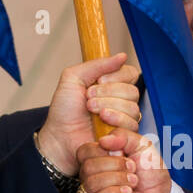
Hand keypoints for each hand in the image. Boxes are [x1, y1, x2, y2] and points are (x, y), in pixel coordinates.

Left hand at [37, 52, 140, 174]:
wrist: (59, 136)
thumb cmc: (64, 110)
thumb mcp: (73, 78)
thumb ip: (97, 64)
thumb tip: (122, 56)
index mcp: (111, 84)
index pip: (130, 73)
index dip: (116, 76)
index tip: (98, 81)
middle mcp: (121, 100)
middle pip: (132, 91)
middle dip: (108, 94)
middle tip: (88, 100)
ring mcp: (124, 119)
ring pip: (133, 108)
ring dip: (109, 107)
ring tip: (92, 112)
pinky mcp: (125, 135)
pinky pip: (132, 124)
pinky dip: (116, 121)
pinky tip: (102, 125)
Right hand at [77, 129, 171, 192]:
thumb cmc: (151, 177)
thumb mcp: (143, 148)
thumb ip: (124, 136)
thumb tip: (103, 139)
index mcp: (98, 161)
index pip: (85, 151)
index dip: (104, 150)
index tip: (124, 154)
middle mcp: (92, 178)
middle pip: (87, 166)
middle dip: (115, 165)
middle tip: (132, 170)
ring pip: (91, 182)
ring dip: (118, 180)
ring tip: (133, 183)